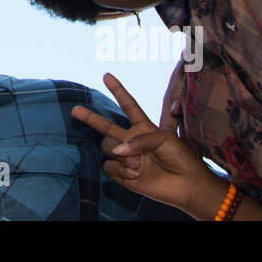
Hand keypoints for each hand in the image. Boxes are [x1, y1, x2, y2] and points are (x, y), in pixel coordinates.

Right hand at [72, 72, 209, 212]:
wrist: (187, 185)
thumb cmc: (181, 157)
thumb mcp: (164, 138)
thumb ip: (139, 140)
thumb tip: (118, 151)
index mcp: (143, 127)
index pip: (128, 105)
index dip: (118, 90)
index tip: (106, 76)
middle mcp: (132, 141)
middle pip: (106, 126)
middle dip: (90, 118)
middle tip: (75, 110)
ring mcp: (126, 157)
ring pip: (108, 148)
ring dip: (122, 156)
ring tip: (139, 165)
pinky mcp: (124, 175)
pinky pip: (109, 167)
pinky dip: (120, 170)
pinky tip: (135, 174)